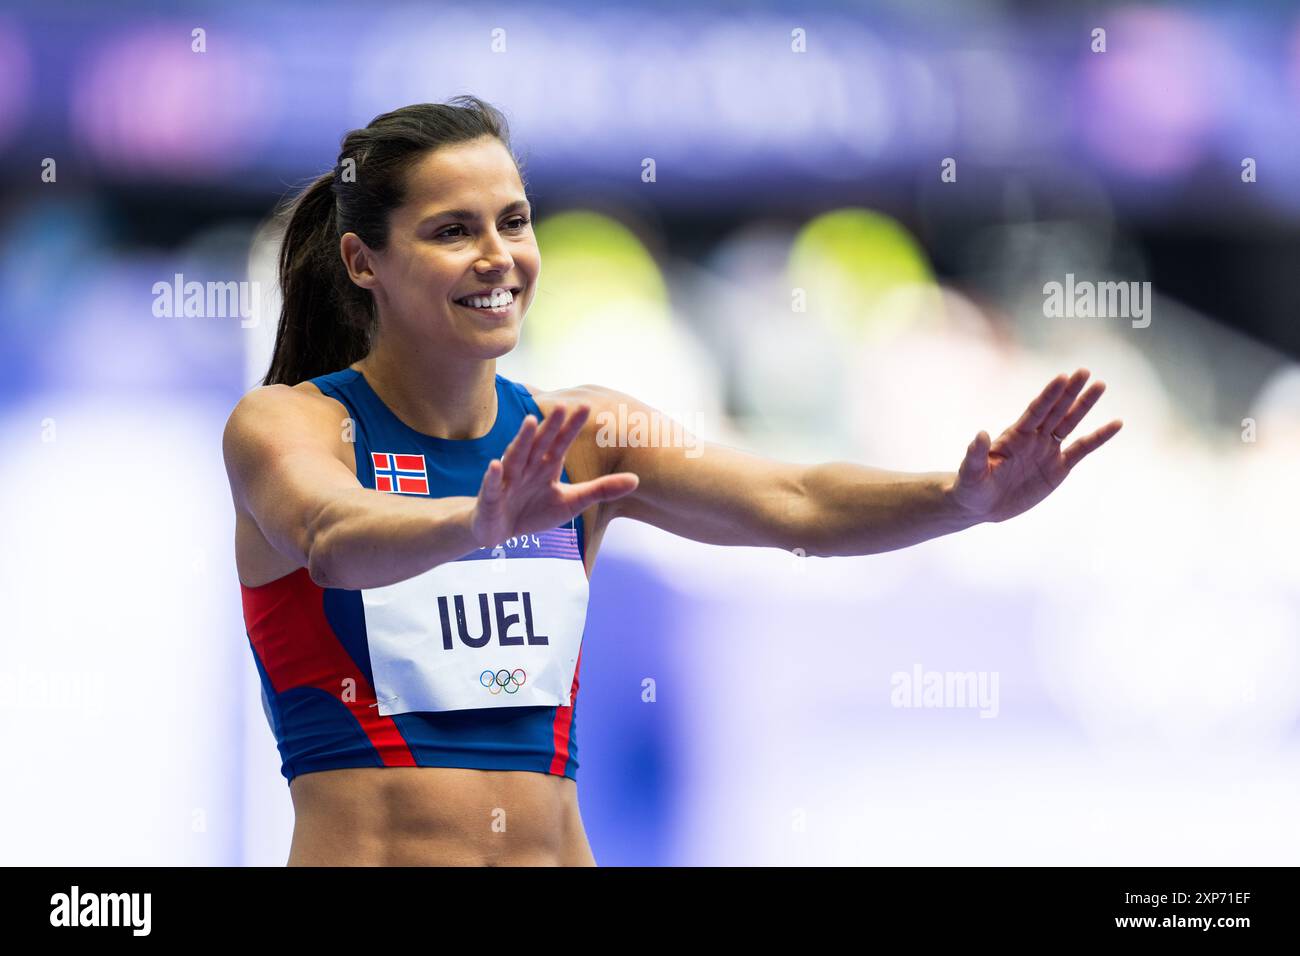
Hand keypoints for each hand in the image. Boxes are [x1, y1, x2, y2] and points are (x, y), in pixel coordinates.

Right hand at [471, 402, 639, 546]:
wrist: (497, 531)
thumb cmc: (534, 511)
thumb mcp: (572, 502)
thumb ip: (601, 490)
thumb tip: (637, 480)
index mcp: (546, 467)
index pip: (561, 444)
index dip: (571, 427)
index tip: (586, 407)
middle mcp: (527, 468)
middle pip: (539, 444)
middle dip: (549, 427)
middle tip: (561, 406)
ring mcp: (507, 481)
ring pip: (515, 458)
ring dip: (522, 441)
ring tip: (529, 423)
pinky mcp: (490, 498)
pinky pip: (491, 486)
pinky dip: (493, 477)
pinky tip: (496, 465)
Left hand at [950, 368, 1121, 522]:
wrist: (981, 505)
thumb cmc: (971, 486)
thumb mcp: (971, 472)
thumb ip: (976, 454)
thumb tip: (979, 434)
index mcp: (1014, 436)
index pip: (1035, 411)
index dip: (1048, 395)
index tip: (1062, 377)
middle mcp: (1033, 438)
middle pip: (1055, 411)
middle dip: (1070, 392)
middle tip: (1085, 371)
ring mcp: (1047, 451)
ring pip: (1070, 424)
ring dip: (1084, 406)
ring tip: (1100, 385)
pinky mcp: (1058, 468)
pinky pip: (1083, 449)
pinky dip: (1099, 437)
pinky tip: (1117, 423)